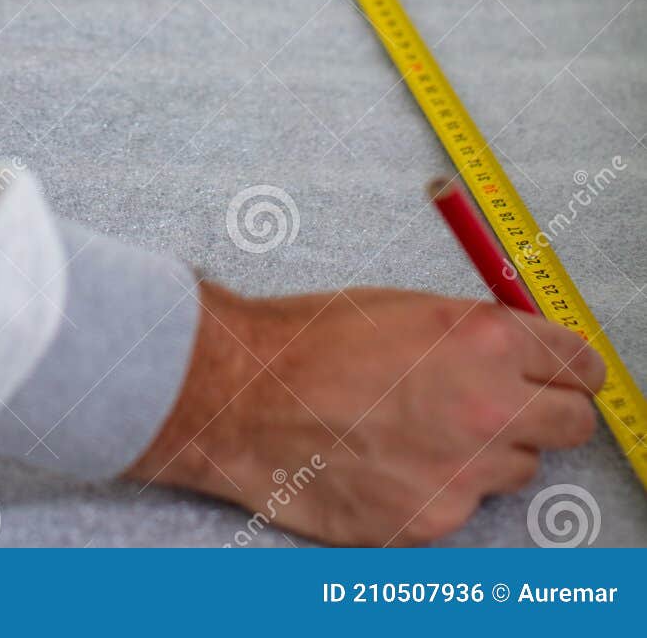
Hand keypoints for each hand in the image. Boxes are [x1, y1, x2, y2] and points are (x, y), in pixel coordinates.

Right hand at [127, 282, 603, 544]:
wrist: (246, 396)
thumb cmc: (312, 340)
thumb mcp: (407, 307)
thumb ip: (475, 332)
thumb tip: (520, 349)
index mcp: (486, 340)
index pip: (581, 364)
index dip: (570, 368)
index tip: (563, 374)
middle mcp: (490, 407)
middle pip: (572, 425)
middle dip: (548, 412)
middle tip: (509, 405)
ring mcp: (464, 472)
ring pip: (515, 469)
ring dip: (487, 452)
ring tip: (420, 429)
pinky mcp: (434, 521)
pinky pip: (462, 504)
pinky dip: (437, 486)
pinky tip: (388, 460)